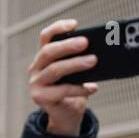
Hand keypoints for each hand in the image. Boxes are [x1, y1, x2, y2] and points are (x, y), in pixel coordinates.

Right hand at [29, 18, 98, 136]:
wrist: (66, 113)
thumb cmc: (73, 87)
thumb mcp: (77, 70)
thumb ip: (81, 58)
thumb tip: (102, 49)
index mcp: (44, 57)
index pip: (45, 37)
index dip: (57, 28)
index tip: (74, 24)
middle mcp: (36, 68)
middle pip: (48, 52)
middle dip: (67, 46)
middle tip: (85, 42)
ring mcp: (36, 83)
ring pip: (54, 70)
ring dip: (74, 64)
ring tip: (92, 61)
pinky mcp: (40, 97)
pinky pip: (61, 90)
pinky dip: (79, 88)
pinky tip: (92, 88)